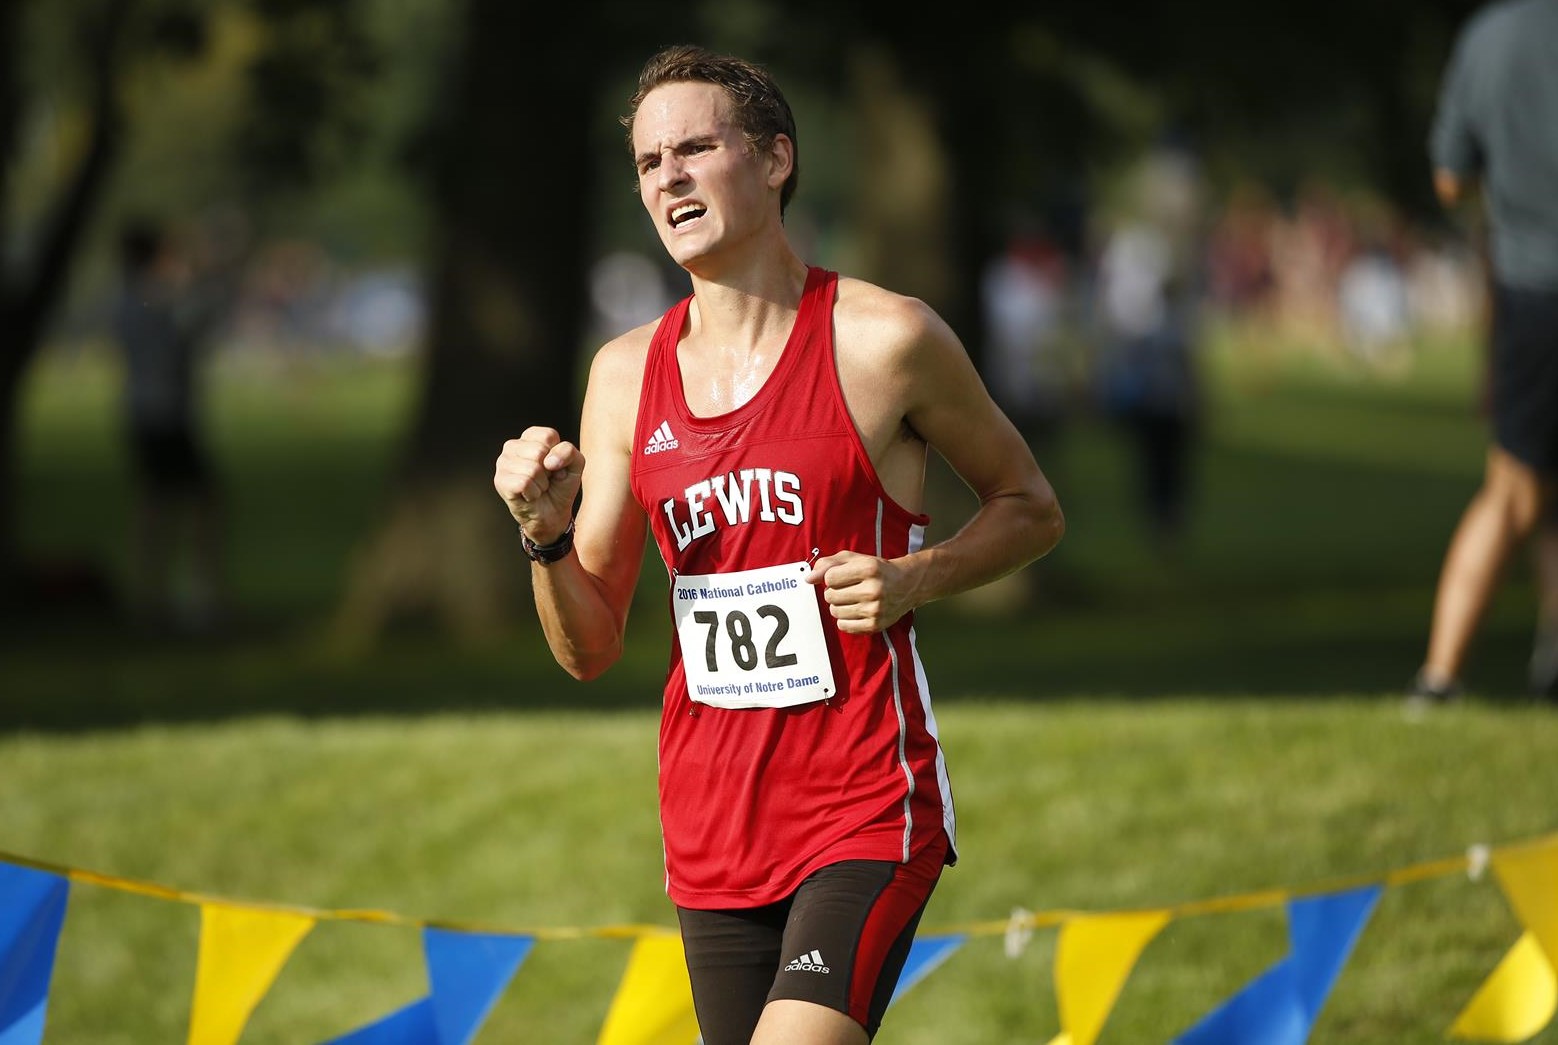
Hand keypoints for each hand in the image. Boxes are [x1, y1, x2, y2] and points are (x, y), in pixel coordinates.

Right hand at [494, 427, 583, 543]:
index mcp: (530, 437)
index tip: (554, 466)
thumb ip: (569, 451)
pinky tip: (530, 495)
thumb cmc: (560, 486)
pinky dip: (533, 493)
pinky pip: (524, 482)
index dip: (558, 455)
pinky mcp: (500, 481)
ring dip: (541, 484)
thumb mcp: (574, 465)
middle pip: (539, 451)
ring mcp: (503, 463)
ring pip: (532, 468)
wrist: (553, 514)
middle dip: (549, 471)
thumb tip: (548, 461)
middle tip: (545, 479)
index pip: (548, 436)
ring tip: (537, 488)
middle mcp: (512, 446)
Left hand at [806, 550, 913, 633]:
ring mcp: (875, 610)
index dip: (831, 578)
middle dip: (834, 592)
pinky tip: (855, 611)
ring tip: (852, 599)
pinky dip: (844, 619)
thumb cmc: (878, 570)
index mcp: (869, 569)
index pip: (830, 578)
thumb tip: (809, 578)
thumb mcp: (855, 558)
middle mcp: (873, 590)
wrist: (907, 585)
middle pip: (831, 596)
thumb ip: (829, 564)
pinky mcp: (875, 625)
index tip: (841, 577)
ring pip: (835, 612)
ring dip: (838, 606)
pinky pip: (843, 626)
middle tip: (847, 589)